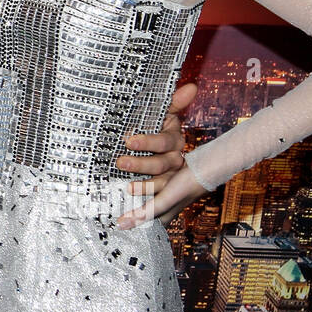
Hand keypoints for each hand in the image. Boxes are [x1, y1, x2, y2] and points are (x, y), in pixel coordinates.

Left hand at [113, 82, 199, 228]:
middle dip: (140, 165)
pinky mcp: (165, 201)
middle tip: (120, 162)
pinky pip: (156, 211)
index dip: (149, 141)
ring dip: (143, 192)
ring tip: (125, 192)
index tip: (129, 140)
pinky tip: (125, 225)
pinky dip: (141, 219)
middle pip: (161, 167)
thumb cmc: (165, 134)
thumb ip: (176, 103)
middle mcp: (177, 166)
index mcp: (176, 145)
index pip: (164, 143)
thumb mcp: (169, 117)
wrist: (192, 164)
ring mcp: (173, 185)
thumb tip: (190, 86)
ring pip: (160, 189)